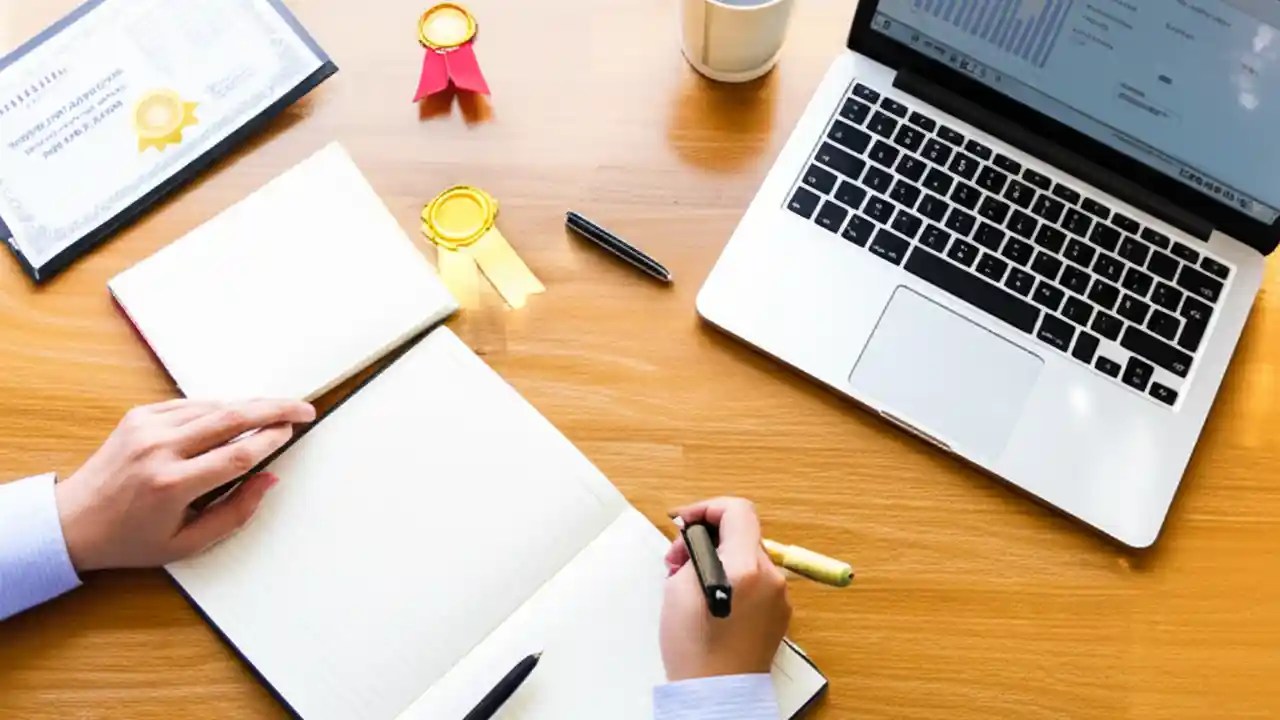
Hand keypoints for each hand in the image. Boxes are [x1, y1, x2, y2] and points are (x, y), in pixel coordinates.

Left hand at [54, 399, 314, 571]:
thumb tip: (269, 479)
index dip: (272, 439)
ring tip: (275, 410)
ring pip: (213, 406)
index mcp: (173, 485)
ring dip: (248, 405)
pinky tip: (235, 415)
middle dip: (274, 408)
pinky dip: (217, 407)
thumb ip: (235, 512)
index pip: (238, 454)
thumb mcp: (187, 543)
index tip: (293, 431)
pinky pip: (190, 405)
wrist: (72, 522)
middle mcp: (160, 449)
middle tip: (302, 408)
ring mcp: (147, 428)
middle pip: (232, 418)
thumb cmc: (131, 540)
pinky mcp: (139, 416)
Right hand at [660, 497, 790, 681]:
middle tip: (677, 559)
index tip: (684, 522)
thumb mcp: (679, 588)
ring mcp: (779, 596)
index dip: (705, 509)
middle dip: (706, 536)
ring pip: (747, 556)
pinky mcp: (779, 612)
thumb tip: (697, 537)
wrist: (717, 692)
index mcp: (746, 567)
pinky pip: (757, 579)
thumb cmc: (695, 649)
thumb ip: (692, 551)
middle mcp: (771, 577)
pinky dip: (735, 577)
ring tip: (689, 582)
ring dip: (719, 557)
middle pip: (741, 533)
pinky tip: (711, 597)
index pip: (736, 510)